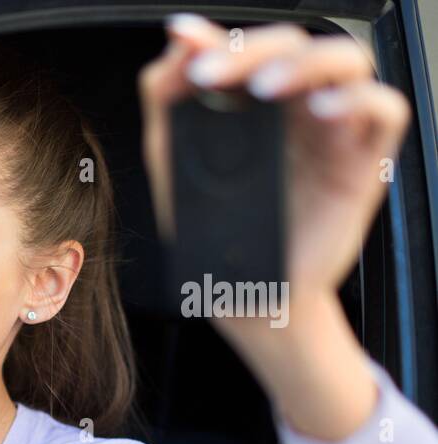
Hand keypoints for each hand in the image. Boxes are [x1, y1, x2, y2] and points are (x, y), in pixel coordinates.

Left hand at [138, 14, 410, 440]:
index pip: (243, 51)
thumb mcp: (177, 166)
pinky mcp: (365, 162)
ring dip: (305, 63)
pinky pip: (386, 110)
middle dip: (251, 50)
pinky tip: (322, 111)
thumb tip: (172, 53)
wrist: (245, 295)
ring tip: (264, 88)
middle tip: (212, 74)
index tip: (183, 37)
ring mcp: (334, 130)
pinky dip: (358, 99)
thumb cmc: (216, 232)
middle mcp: (297, 108)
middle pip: (294, 44)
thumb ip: (169, 108)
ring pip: (347, 61)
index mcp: (253, 104)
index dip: (215, 37)